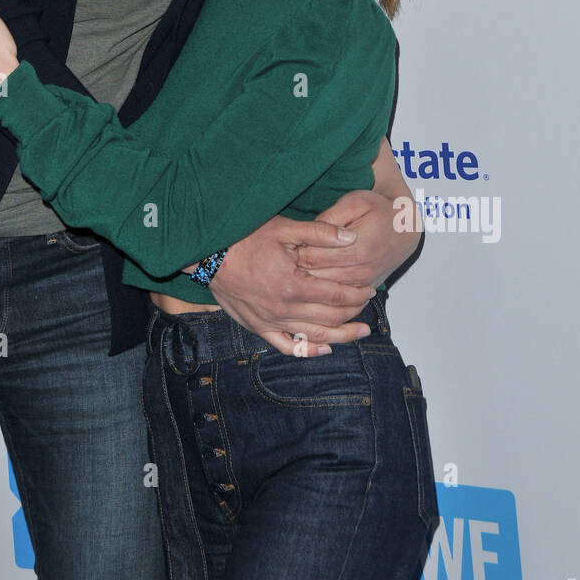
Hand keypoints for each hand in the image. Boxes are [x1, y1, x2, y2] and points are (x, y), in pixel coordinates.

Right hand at [210, 217, 377, 357]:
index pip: (337, 295)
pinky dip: (307, 350)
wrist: (208, 254)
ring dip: (340, 336)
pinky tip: (324, 349)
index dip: (358, 293)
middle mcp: (284, 309)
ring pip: (314, 336)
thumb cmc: (245, 237)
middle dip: (354, 312)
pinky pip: (286, 346)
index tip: (371, 288)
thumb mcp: (284, 228)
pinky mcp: (257, 327)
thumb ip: (319, 233)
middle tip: (368, 304)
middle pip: (330, 318)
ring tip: (359, 332)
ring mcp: (270, 322)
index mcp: (294, 285)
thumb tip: (352, 237)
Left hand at [285, 186, 420, 287]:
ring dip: (307, 287)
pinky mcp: (366, 290)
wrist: (405, 227)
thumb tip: (306, 233)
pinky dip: (322, 296)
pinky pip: (341, 300)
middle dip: (295, 272)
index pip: (314, 256)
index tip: (279, 249)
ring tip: (288, 276)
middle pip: (317, 278)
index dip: (292, 254)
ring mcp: (365, 283)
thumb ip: (329, 219)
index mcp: (358, 248)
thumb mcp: (354, 202)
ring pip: (327, 293)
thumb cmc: (378, 209)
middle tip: (277, 265)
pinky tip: (307, 289)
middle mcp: (362, 270)